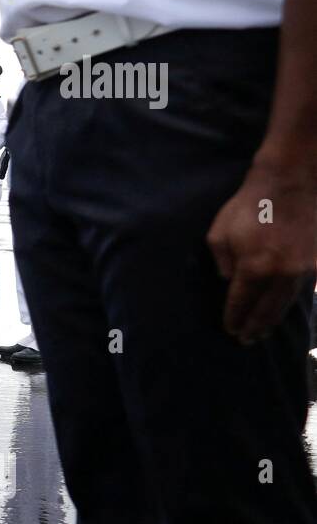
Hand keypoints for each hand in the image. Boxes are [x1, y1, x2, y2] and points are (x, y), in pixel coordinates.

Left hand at [206, 165, 316, 343]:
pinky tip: (284, 309)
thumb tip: (229, 281)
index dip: (235, 318)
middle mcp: (282, 274)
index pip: (241, 303)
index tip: (230, 330)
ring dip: (273, 319)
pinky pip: (302, 290)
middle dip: (255, 327)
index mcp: (254, 268)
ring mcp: (304, 269)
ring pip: (287, 303)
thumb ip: (222, 261)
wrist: (292, 182)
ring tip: (264, 331)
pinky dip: (291, 302)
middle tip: (246, 340)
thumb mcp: (220, 232)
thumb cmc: (249, 205)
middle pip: (266, 310)